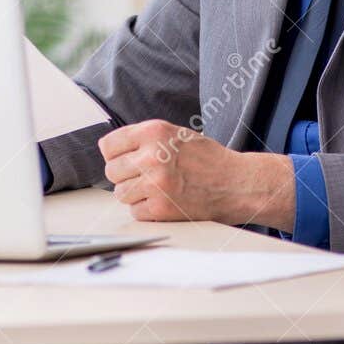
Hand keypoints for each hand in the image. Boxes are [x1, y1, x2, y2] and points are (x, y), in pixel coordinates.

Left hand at [98, 119, 295, 228]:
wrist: (236, 184)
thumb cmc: (206, 158)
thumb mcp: (175, 134)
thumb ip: (143, 139)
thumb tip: (109, 150)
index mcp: (153, 132)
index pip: (108, 145)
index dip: (115, 154)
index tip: (124, 159)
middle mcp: (151, 156)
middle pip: (111, 171)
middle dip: (124, 175)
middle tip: (145, 176)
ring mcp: (155, 184)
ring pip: (120, 193)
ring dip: (134, 194)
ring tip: (156, 188)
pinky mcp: (161, 208)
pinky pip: (135, 211)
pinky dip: (146, 210)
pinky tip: (164, 201)